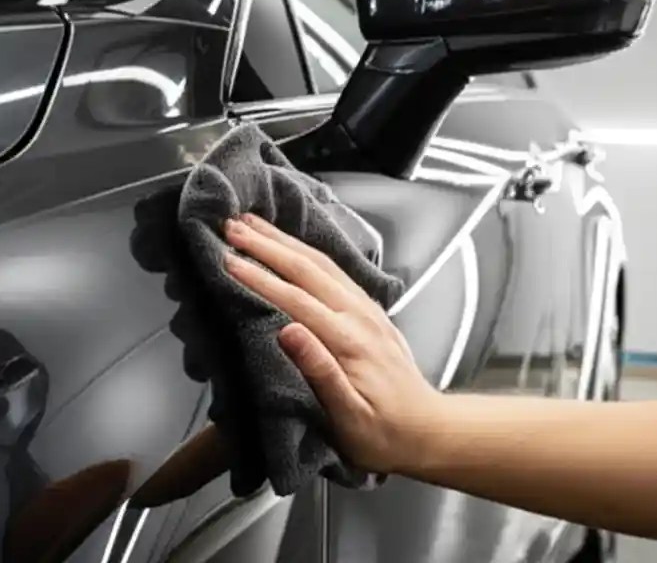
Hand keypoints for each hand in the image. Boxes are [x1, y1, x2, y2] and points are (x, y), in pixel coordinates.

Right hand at [222, 213, 443, 474]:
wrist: (430, 431)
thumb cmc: (383, 434)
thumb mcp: (348, 417)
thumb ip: (319, 371)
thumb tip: (286, 330)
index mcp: (349, 340)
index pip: (295, 299)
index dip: (259, 277)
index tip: (226, 260)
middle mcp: (359, 314)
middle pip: (307, 268)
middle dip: (266, 244)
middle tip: (230, 225)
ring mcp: (367, 309)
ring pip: (321, 263)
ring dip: (284, 240)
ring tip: (252, 223)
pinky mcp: (370, 311)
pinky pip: (334, 270)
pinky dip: (306, 250)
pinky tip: (292, 243)